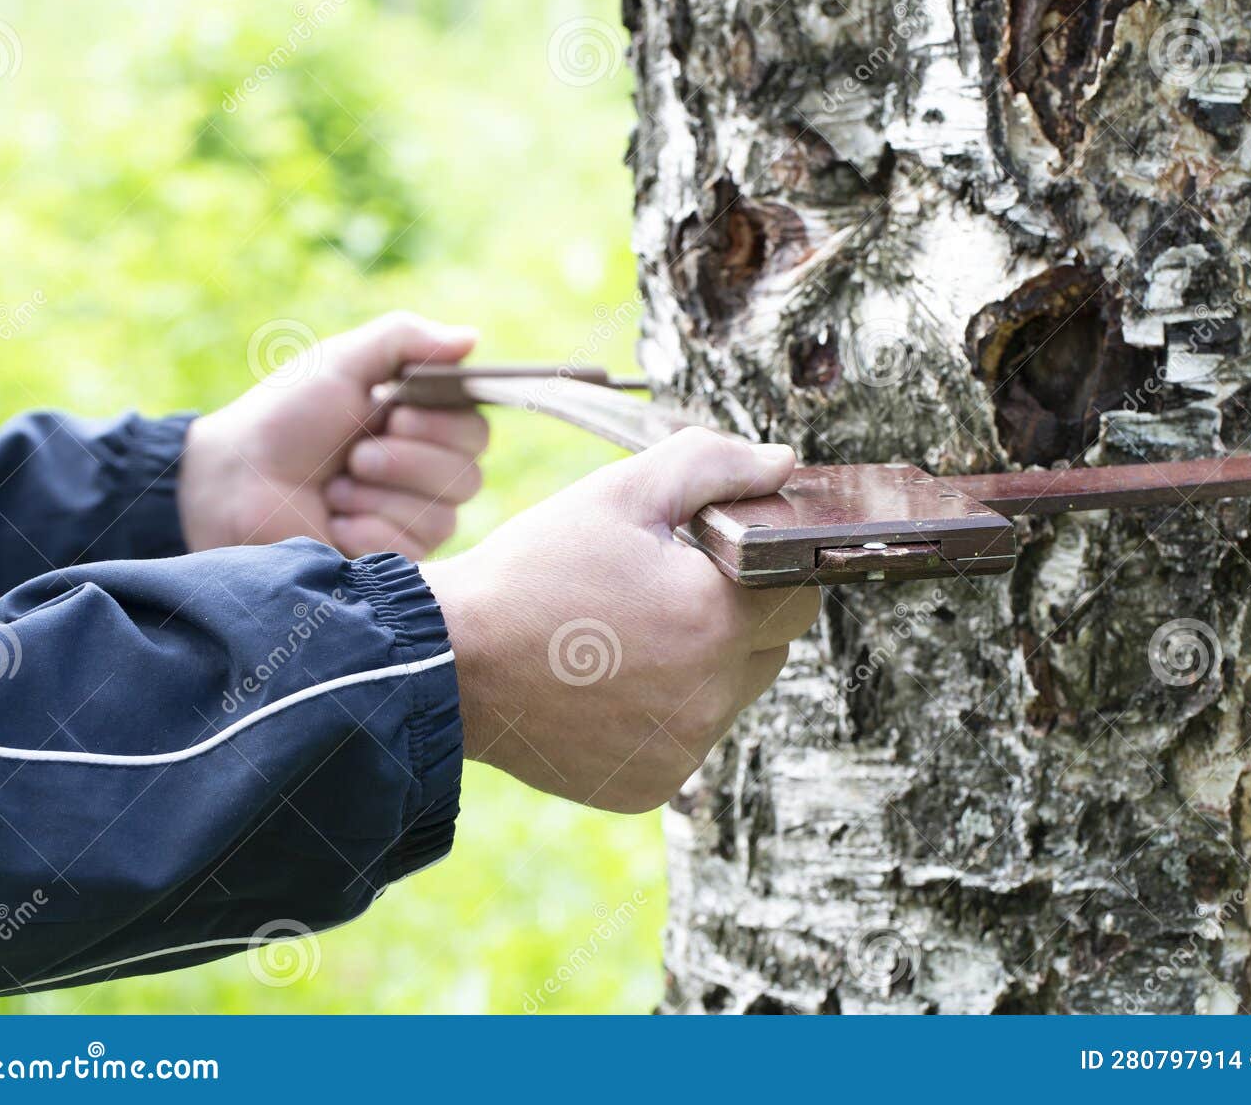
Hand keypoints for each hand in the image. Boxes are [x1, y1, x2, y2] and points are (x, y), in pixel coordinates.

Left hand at [179, 312, 487, 558]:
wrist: (234, 480)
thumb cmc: (285, 418)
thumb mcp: (342, 361)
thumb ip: (406, 339)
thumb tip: (472, 337)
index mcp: (423, 426)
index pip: (477, 431)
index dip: (442, 425)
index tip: (395, 411)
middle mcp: (427, 476)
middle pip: (469, 477)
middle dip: (404, 461)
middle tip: (355, 454)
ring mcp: (412, 522)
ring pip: (442, 516)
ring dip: (375, 496)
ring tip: (334, 489)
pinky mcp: (390, 562)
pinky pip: (409, 548)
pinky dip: (362, 529)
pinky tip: (331, 521)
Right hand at [420, 428, 820, 812]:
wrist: (450, 662)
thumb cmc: (533, 571)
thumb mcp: (620, 493)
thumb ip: (713, 466)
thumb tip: (781, 463)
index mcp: (716, 619)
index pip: (800, 593)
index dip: (764, 569)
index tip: (713, 559)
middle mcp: (711, 696)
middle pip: (771, 648)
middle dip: (736, 617)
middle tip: (662, 594)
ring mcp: (683, 750)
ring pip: (730, 697)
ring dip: (702, 667)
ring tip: (628, 639)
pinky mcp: (651, 787)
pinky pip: (687, 742)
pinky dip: (663, 716)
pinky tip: (610, 687)